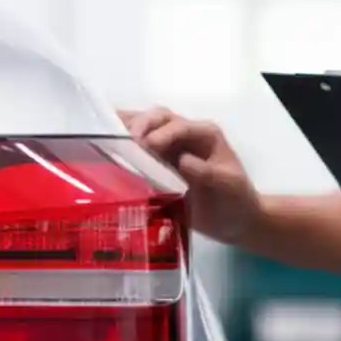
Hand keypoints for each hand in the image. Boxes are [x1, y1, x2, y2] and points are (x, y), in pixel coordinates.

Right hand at [119, 107, 262, 243]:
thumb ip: (208, 172)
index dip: (163, 133)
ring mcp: (169, 149)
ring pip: (145, 128)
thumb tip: (182, 161)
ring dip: (127, 129)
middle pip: (159, 118)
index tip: (148, 145)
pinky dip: (122, 145)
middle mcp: (185, 136)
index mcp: (205, 135)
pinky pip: (138, 151)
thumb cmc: (237, 199)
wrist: (235, 221)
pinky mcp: (157, 165)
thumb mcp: (229, 185)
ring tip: (107, 136)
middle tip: (129, 141)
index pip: (181, 126)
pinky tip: (104, 147)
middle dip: (142, 125)